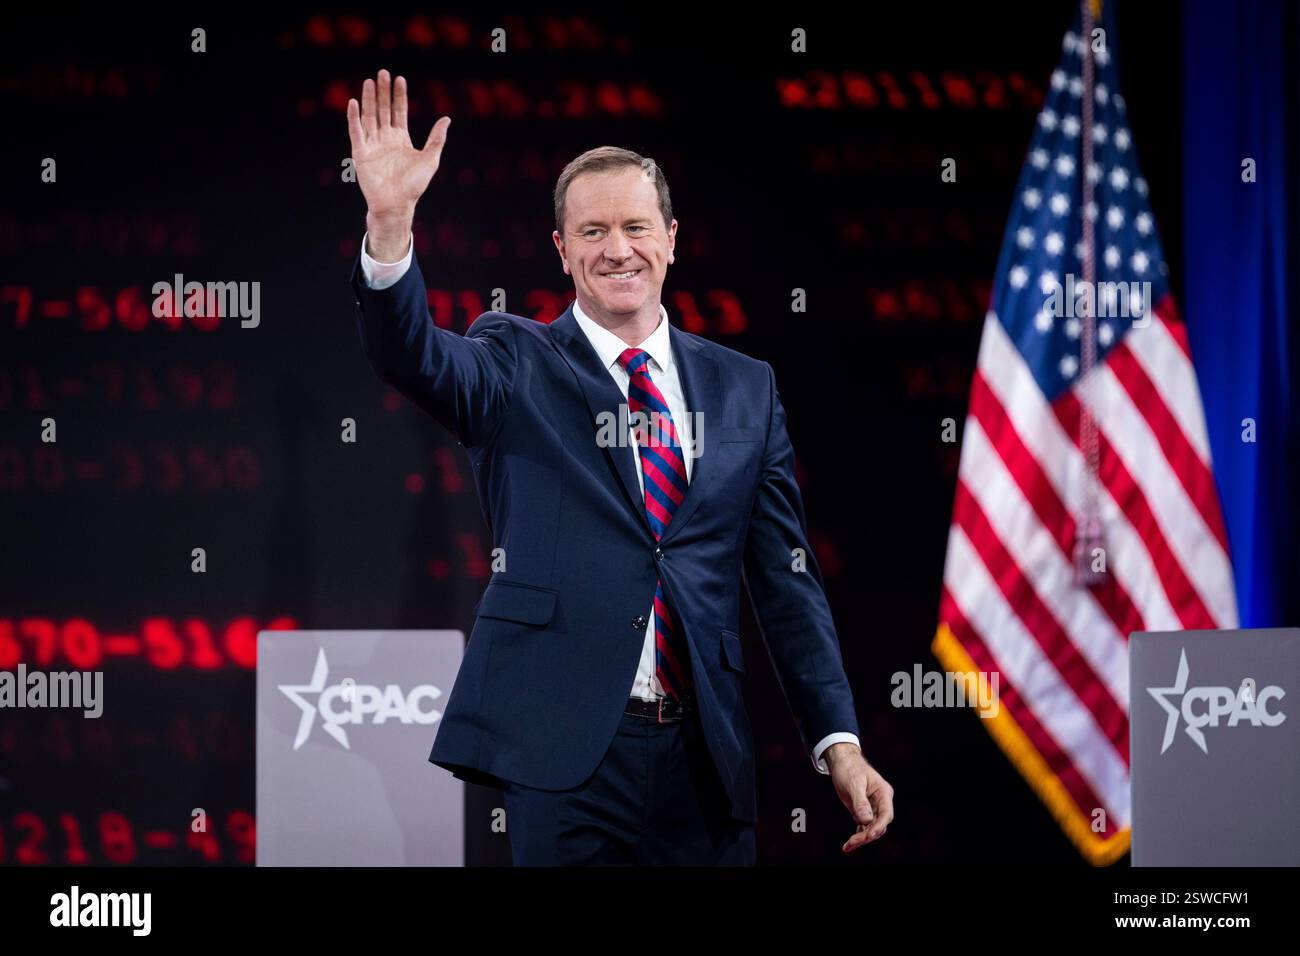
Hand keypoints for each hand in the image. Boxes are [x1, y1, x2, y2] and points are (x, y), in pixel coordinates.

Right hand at [346, 68, 450, 259]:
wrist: (396, 205)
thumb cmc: (414, 186)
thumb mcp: (430, 159)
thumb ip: (436, 139)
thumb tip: (447, 119)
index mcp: (401, 139)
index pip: (399, 111)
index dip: (399, 96)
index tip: (400, 79)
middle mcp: (385, 139)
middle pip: (383, 109)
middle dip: (383, 92)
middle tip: (383, 73)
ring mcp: (372, 145)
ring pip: (369, 116)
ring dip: (369, 99)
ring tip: (370, 81)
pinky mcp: (361, 153)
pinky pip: (356, 132)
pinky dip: (354, 118)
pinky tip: (354, 103)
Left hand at [825, 743, 893, 852]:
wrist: (842, 761)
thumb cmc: (849, 768)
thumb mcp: (853, 783)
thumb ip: (860, 802)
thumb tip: (866, 820)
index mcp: (883, 793)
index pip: (886, 814)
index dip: (878, 827)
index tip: (867, 835)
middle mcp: (881, 802)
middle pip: (879, 824)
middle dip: (867, 835)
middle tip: (850, 843)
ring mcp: (874, 807)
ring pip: (872, 828)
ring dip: (861, 839)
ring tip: (847, 847)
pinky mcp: (864, 811)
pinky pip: (864, 827)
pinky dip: (858, 835)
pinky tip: (849, 844)